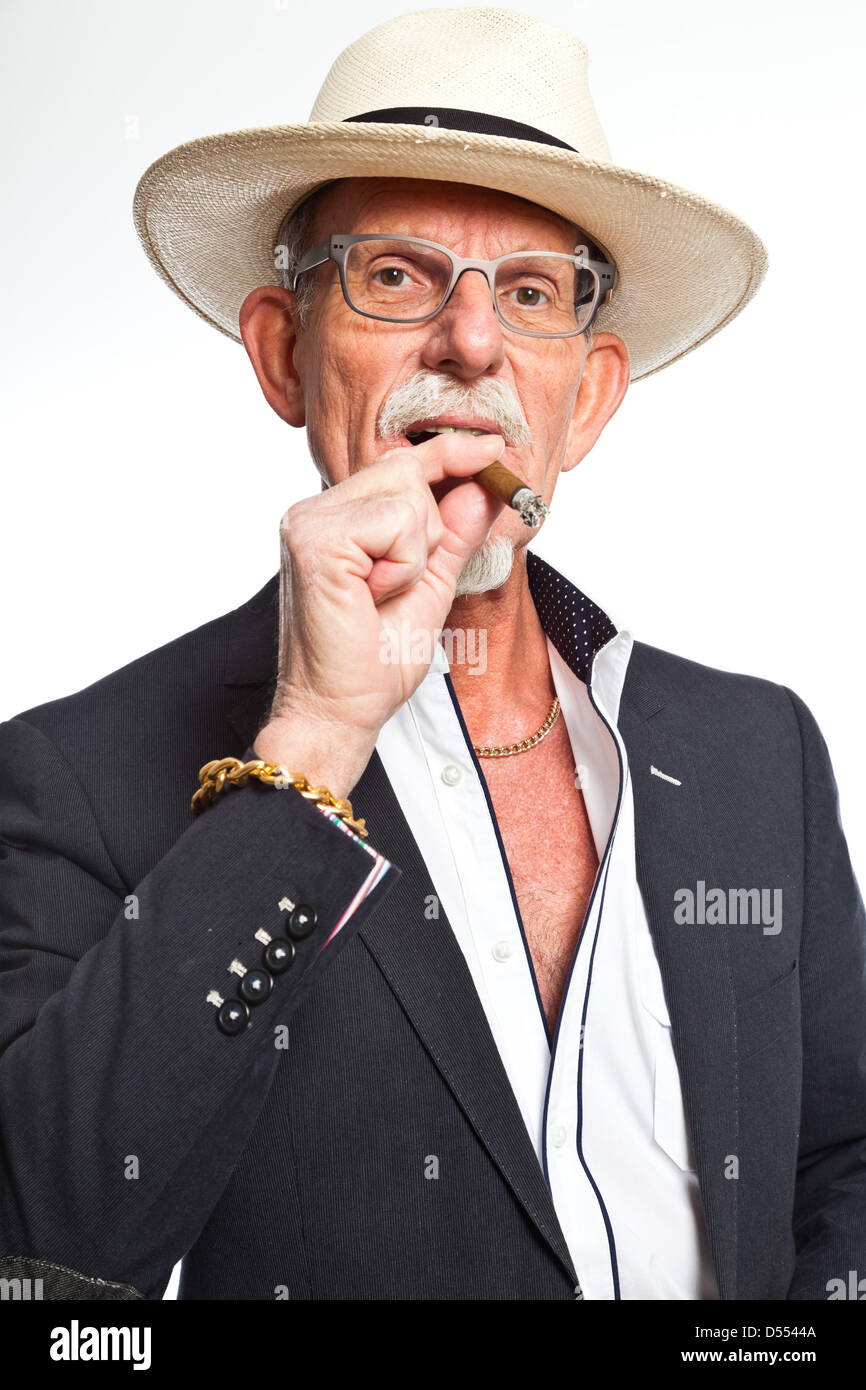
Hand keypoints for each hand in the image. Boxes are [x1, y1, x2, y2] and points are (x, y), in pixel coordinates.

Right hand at [253, 432, 505, 795]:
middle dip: (428, 530)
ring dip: (414, 555)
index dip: (450, 453)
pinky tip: (372, 595)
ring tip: (380, 595)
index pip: (400, 463)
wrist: (340, 711)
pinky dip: (402, 566)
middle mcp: (315, 511)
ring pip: (407, 494)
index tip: (493, 448)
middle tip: (396, 587)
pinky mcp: (314, 539)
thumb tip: (483, 486)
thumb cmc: (373, 661)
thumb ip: (453, 534)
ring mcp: (308, 520)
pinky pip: (395, 522)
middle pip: (406, 471)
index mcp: (336, 518)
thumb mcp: (430, 586)